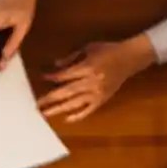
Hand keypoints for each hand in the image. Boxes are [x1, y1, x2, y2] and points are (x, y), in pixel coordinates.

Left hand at [39, 35, 155, 121]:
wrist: (130, 58)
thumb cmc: (108, 50)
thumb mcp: (89, 48)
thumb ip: (71, 58)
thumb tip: (55, 66)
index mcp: (88, 68)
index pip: (64, 76)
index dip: (52, 77)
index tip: (42, 78)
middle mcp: (92, 82)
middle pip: (66, 92)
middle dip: (50, 98)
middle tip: (36, 104)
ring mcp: (97, 93)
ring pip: (75, 103)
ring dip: (59, 109)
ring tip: (45, 114)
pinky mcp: (103, 99)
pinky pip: (88, 110)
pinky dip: (78, 115)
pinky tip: (67, 119)